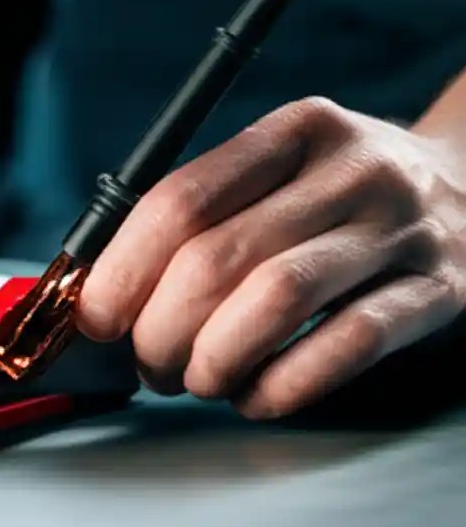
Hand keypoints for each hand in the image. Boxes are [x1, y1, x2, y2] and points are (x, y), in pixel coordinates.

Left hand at [78, 97, 465, 418]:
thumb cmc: (341, 191)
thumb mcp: (283, 168)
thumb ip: (204, 213)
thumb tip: (106, 287)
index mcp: (295, 130)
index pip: (182, 199)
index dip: (123, 268)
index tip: (96, 316)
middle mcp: (351, 171)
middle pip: (219, 257)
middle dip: (160, 328)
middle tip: (147, 362)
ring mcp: (401, 230)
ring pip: (277, 300)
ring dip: (214, 358)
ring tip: (193, 380)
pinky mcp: (441, 291)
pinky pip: (347, 345)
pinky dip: (283, 384)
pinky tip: (254, 395)